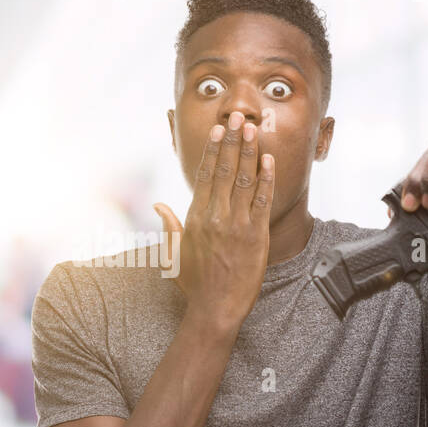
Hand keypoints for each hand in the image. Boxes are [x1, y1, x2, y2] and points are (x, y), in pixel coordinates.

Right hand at [152, 110, 274, 330]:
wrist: (214, 310)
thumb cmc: (195, 285)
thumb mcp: (174, 254)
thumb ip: (169, 225)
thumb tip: (158, 204)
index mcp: (195, 217)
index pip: (204, 175)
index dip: (213, 149)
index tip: (218, 129)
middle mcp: (214, 216)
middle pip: (224, 170)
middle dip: (232, 141)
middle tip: (239, 116)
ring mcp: (236, 225)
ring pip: (243, 180)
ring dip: (250, 152)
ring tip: (254, 129)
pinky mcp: (256, 236)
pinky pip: (262, 202)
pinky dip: (266, 180)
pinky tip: (269, 161)